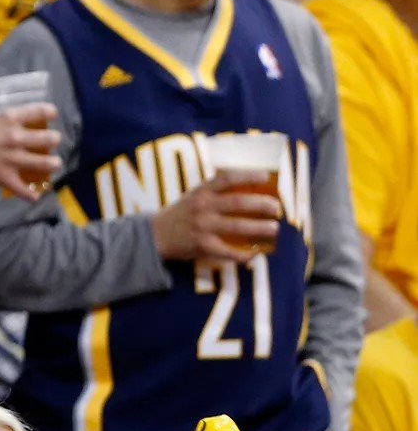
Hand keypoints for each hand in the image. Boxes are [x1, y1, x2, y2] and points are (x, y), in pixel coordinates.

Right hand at [0, 102, 59, 196]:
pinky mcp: (4, 176)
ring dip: (52, 165)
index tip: (52, 115)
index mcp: (7, 119)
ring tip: (53, 165)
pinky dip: (30, 194)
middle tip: (52, 143)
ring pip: (45, 164)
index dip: (49, 112)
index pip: (39, 111)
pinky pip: (23, 189)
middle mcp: (15, 137)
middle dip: (53, 141)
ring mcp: (11, 158)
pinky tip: (34, 196)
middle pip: (49, 139)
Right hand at [152, 169, 281, 262]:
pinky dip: (243, 254)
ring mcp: (202, 227)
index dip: (247, 176)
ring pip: (236, 226)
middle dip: (260, 204)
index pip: (226, 179)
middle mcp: (202, 207)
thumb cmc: (180, 214)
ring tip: (274, 228)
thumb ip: (214, 192)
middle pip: (236, 202)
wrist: (154, 235)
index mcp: (201, 192)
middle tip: (276, 207)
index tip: (266, 177)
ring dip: (258, 228)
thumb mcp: (193, 196)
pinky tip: (254, 254)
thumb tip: (246, 186)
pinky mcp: (202, 246)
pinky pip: (227, 251)